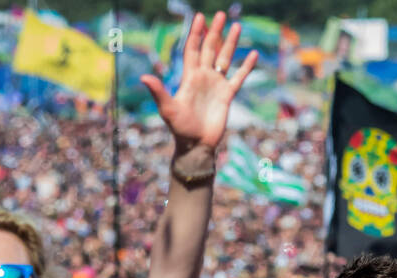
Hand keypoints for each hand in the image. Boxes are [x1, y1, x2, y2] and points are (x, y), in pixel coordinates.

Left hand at [139, 12, 257, 151]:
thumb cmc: (180, 129)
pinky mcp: (227, 96)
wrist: (196, 145)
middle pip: (209, 49)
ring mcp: (216, 85)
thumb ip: (159, 92)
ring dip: (231, 43)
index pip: (192, 50)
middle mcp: (203, 77)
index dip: (195, 33)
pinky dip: (246, 66)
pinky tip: (253, 54)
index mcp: (189, 77)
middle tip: (220, 14)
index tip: (199, 17)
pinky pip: (238, 77)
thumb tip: (143, 78)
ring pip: (225, 59)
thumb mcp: (168, 109)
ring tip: (237, 26)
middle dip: (214, 32)